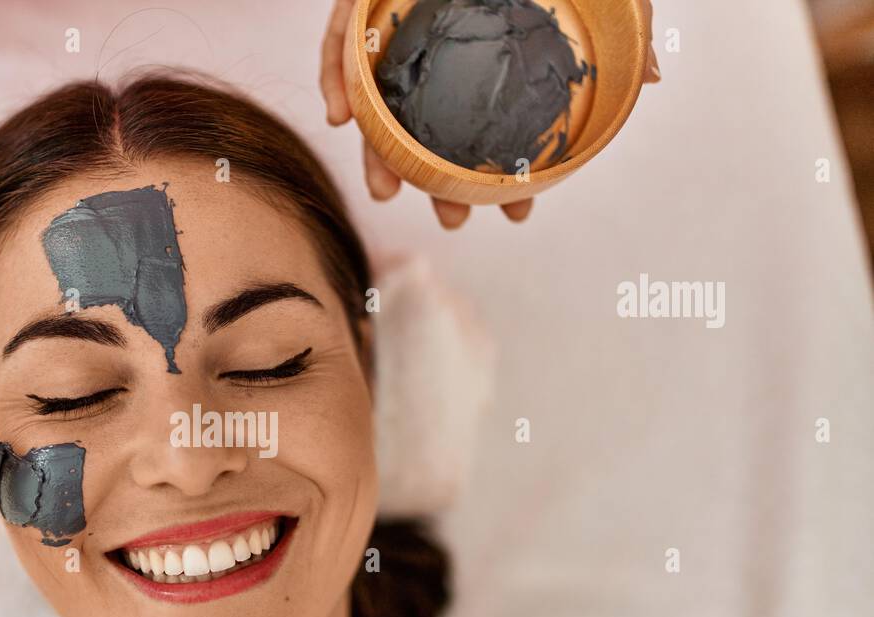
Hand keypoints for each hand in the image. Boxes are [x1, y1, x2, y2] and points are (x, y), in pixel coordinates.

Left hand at [319, 0, 661, 229]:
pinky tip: (342, 117)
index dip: (504, 179)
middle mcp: (444, 53)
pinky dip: (338, 82)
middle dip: (438, 187)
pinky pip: (341, 45)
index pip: (492, 130)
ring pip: (382, 106)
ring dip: (380, 156)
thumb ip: (628, 28)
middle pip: (432, 133)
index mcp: (489, 61)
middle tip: (454, 220)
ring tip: (389, 191)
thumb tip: (653, 79)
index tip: (518, 214)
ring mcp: (400, 29)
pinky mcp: (362, 1)